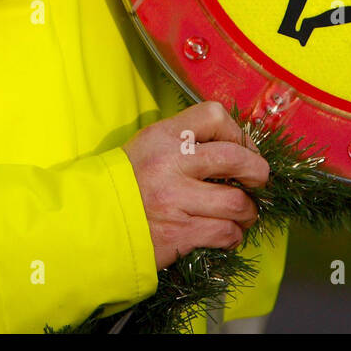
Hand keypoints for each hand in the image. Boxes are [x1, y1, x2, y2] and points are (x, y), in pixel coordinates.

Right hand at [122, 101, 269, 269]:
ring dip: (248, 211)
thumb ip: (185, 142)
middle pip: (236, 158)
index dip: (238, 132)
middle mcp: (171, 164)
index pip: (214, 115)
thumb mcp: (148, 147)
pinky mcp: (179, 233)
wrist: (93, 225)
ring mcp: (176, 200)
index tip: (242, 149)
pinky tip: (227, 234)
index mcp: (163, 136)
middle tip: (258, 180)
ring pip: (237, 202)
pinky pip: (225, 232)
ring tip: (243, 214)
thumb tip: (236, 147)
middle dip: (257, 172)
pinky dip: (233, 235)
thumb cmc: (126, 184)